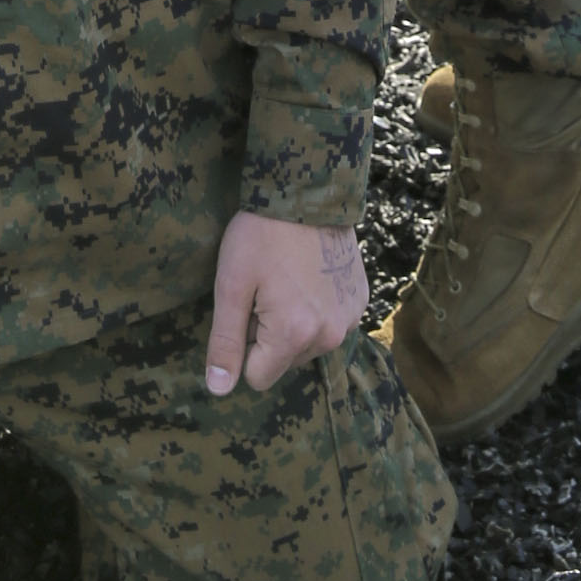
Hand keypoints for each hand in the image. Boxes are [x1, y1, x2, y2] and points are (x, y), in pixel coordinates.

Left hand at [205, 212, 367, 395]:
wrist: (307, 191)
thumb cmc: (260, 235)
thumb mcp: (231, 286)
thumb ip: (225, 342)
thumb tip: (219, 390)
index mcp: (294, 336)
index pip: (258, 377)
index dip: (245, 345)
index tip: (247, 306)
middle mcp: (329, 336)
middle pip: (284, 361)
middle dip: (270, 336)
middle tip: (266, 288)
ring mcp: (349, 318)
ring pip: (308, 344)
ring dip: (294, 323)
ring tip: (287, 278)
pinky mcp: (361, 300)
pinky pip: (331, 323)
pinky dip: (317, 307)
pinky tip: (308, 274)